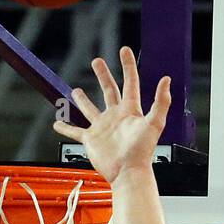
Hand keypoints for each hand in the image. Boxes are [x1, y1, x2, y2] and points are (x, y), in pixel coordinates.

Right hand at [53, 46, 170, 186]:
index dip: (128, 65)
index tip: (124, 50)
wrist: (128, 173)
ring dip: (82, 100)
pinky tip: (57, 124)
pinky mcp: (91, 140)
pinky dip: (65, 127)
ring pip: (89, 109)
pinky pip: (75, 131)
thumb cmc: (142, 152)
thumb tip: (166, 80)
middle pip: (108, 90)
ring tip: (74, 91)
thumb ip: (161, 102)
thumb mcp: (155, 123)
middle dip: (103, 75)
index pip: (130, 82)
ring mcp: (102, 127)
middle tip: (97, 61)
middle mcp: (115, 116)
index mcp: (130, 110)